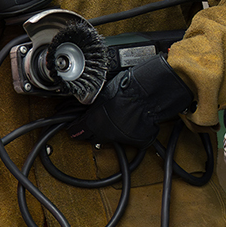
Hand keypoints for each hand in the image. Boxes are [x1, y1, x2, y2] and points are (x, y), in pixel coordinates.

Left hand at [68, 54, 194, 146]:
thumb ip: (95, 102)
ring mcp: (122, 138)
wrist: (152, 91)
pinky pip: (131, 138)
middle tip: (96, 121)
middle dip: (92, 130)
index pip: (76, 131)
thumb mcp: (105, 90)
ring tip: (118, 117)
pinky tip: (133, 121)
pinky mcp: (138, 140)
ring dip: (112, 130)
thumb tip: (88, 102)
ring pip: (112, 138)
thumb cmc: (130, 86)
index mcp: (94, 121)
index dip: (74, 128)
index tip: (73, 127)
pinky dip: (131, 131)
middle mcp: (106, 133)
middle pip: (93, 137)